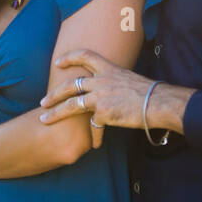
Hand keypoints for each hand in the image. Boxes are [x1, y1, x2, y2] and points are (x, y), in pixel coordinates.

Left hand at [39, 49, 181, 138]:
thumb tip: (107, 89)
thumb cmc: (149, 93)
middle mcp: (101, 80)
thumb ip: (113, 81)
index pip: (85, 56)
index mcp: (108, 68)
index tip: (58, 63)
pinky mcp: (104, 112)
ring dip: (56, 113)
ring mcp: (101, 96)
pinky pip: (94, 126)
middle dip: (54, 94)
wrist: (157, 103)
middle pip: (71, 84)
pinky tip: (93, 145)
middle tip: (43, 101)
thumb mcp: (128, 79)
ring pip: (72, 104)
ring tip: (45, 119)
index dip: (70, 57)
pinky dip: (94, 137)